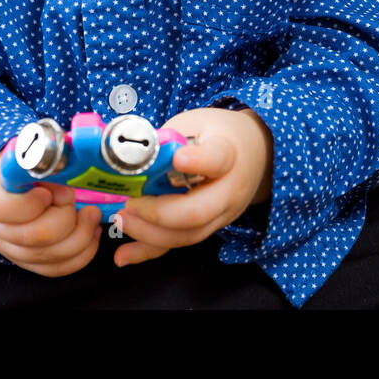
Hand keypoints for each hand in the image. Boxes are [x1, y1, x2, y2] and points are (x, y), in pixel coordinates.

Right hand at [0, 147, 103, 276]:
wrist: (7, 189)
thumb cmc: (21, 168)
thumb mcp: (26, 153)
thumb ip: (42, 155)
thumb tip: (71, 156)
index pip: (2, 209)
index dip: (32, 203)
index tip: (48, 190)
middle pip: (36, 235)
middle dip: (66, 216)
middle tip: (74, 198)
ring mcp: (14, 250)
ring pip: (51, 255)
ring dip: (81, 234)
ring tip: (92, 214)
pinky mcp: (31, 262)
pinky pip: (58, 268)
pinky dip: (82, 253)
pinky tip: (92, 233)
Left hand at [112, 106, 272, 268]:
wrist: (256, 153)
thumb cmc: (218, 134)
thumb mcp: (195, 123)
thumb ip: (168, 140)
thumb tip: (130, 157)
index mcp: (229, 153)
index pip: (217, 159)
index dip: (198, 161)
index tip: (178, 158)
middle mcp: (230, 190)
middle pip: (198, 211)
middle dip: (158, 213)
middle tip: (130, 204)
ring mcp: (223, 214)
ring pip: (188, 235)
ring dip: (149, 233)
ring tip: (122, 221)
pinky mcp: (210, 227)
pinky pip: (179, 243)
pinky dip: (149, 251)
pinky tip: (124, 255)